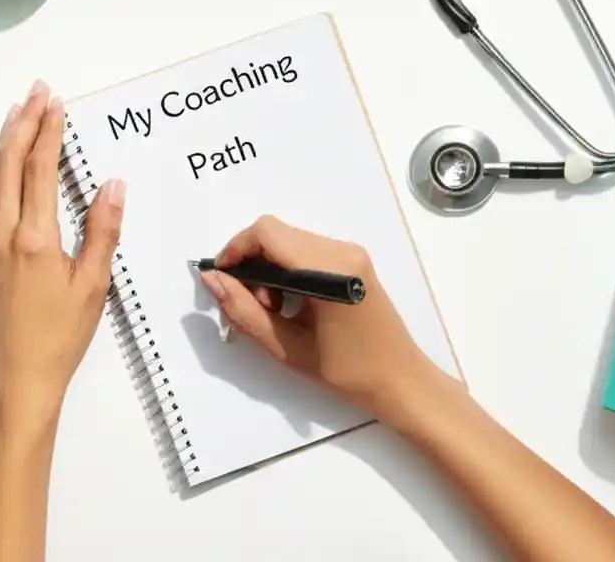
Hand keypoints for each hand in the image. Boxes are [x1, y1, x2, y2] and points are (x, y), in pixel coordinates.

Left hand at [0, 81, 125, 424]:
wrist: (18, 379)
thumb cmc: (61, 337)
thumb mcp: (94, 286)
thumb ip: (102, 231)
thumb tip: (112, 184)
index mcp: (33, 237)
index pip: (38, 169)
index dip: (48, 132)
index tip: (56, 102)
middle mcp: (2, 234)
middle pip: (7, 164)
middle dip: (22, 124)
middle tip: (37, 93)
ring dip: (4, 143)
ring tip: (19, 116)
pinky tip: (3, 166)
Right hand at [200, 215, 449, 420]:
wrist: (401, 381)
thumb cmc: (347, 373)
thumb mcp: (287, 348)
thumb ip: (245, 311)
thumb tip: (213, 280)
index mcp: (330, 271)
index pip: (267, 234)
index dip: (235, 250)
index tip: (221, 280)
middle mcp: (342, 251)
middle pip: (276, 234)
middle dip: (252, 264)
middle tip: (254, 307)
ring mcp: (351, 253)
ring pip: (289, 241)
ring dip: (269, 269)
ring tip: (275, 311)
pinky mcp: (355, 260)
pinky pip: (306, 252)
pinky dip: (288, 270)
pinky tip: (293, 304)